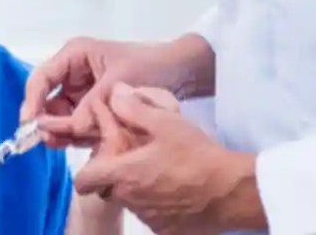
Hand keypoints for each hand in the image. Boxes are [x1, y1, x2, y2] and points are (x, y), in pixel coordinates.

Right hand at [21, 35, 211, 148]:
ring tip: (60, 143)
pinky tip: (77, 144)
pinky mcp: (94, 111)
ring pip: (61, 116)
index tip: (29, 122)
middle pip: (48, 100)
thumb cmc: (149, 64)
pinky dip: (77, 135)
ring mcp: (83, 94)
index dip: (32, 99)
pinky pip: (78, 125)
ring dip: (60, 130)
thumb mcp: (120, 80)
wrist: (181, 72)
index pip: (42, 77)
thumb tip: (74, 127)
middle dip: (46, 119)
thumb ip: (94, 103)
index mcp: (74, 56)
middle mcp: (73, 75)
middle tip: (48, 139)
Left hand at [75, 84, 265, 234]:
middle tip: (132, 159)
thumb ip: (134, 108)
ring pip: (130, 202)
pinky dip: (156, 203)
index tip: (98, 161)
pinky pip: (151, 215)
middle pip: (107, 190)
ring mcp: (148, 218)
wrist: (231, 191)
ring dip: (136, 189)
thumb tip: (115, 94)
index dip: (86, 171)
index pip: (84, 181)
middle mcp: (131, 200)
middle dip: (113, 176)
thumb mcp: (165, 123)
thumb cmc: (197, 155)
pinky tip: (174, 187)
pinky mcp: (166, 230)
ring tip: (158, 170)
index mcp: (124, 175)